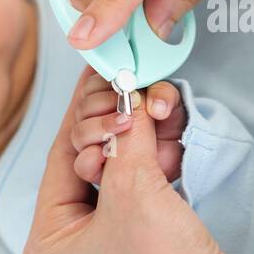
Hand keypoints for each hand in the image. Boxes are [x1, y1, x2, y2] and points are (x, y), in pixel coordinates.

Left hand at [23, 68, 247, 253]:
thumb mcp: (136, 187)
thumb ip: (128, 135)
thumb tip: (129, 96)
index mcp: (44, 248)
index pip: (60, 158)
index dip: (86, 109)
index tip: (100, 72)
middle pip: (88, 171)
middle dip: (121, 131)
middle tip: (138, 94)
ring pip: (117, 188)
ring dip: (143, 153)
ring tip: (163, 122)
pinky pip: (136, 209)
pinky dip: (154, 179)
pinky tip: (172, 154)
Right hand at [68, 68, 186, 184]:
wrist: (174, 155)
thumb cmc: (167, 125)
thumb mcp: (170, 102)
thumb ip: (163, 94)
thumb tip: (155, 105)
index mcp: (111, 97)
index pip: (92, 85)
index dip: (106, 86)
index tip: (126, 89)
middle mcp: (98, 118)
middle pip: (83, 107)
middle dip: (104, 105)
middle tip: (128, 110)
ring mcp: (95, 143)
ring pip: (79, 133)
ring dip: (100, 128)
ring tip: (125, 127)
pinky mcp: (98, 168)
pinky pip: (82, 164)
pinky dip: (91, 159)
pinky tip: (106, 154)